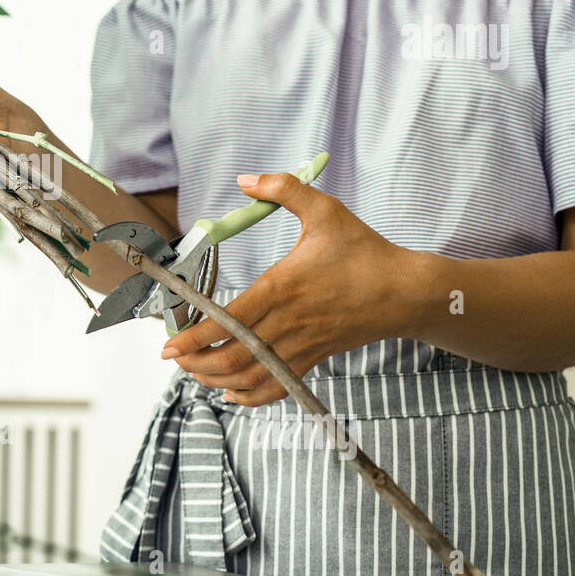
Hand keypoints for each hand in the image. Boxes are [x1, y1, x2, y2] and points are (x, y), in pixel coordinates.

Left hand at [160, 170, 416, 405]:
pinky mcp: (313, 358)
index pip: (230, 321)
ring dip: (216, 381)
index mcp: (282, 288)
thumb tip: (244, 179)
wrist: (406, 291)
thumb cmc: (364, 251)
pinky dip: (249, 396)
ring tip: (194, 371)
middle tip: (173, 357)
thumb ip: (283, 189)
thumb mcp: (325, 210)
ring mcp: (301, 346)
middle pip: (233, 357)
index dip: (194, 337)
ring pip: (250, 378)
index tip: (168, 343)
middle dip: (195, 363)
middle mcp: (288, 323)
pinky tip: (231, 391)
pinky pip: (276, 387)